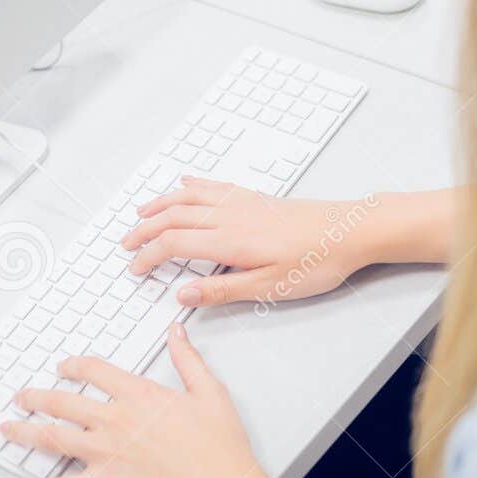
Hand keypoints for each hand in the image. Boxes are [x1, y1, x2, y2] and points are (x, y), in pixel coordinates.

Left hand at [0, 323, 263, 477]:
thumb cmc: (219, 449)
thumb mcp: (210, 392)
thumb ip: (188, 359)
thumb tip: (176, 332)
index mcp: (138, 395)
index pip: (94, 370)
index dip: (74, 366)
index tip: (65, 367)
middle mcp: (114, 420)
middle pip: (62, 402)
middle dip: (36, 397)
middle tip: (22, 396)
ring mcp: (104, 453)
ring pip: (51, 438)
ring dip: (23, 432)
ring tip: (6, 428)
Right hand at [122, 178, 381, 308]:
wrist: (350, 231)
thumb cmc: (316, 261)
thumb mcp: (268, 288)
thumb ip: (222, 290)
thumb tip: (182, 294)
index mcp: (228, 241)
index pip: (173, 245)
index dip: (147, 257)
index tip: (134, 268)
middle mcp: (229, 215)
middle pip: (173, 217)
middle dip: (144, 229)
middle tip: (126, 244)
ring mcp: (241, 202)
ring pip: (188, 197)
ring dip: (160, 204)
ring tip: (141, 211)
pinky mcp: (255, 197)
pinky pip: (213, 186)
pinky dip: (192, 185)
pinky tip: (184, 183)